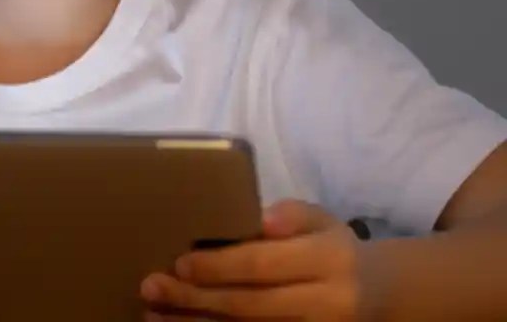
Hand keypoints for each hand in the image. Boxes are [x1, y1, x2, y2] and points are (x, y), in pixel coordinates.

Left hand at [141, 199, 368, 320]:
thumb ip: (292, 214)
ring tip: (152, 315)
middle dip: (196, 298)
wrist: (377, 294)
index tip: (180, 263)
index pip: (264, 264)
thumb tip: (263, 219)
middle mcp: (326, 303)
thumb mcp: (320, 220)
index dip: (219, 266)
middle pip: (250, 304)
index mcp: (327, 259)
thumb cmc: (329, 248)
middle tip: (150, 287)